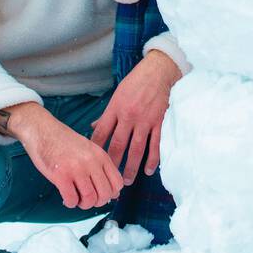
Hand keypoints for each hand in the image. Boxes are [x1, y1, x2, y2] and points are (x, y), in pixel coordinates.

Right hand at [10, 104, 124, 209]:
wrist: (43, 130)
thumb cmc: (64, 142)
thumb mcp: (89, 150)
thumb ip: (101, 169)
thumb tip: (114, 194)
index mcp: (101, 155)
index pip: (117, 183)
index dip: (110, 194)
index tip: (100, 194)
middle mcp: (91, 162)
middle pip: (105, 194)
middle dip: (96, 202)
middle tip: (87, 199)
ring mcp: (76, 168)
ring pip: (90, 199)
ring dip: (83, 204)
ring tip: (76, 198)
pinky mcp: (61, 175)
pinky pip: (72, 200)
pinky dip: (70, 203)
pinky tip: (66, 197)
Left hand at [89, 50, 180, 183]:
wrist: (158, 72)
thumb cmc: (135, 82)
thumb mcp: (116, 95)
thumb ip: (106, 114)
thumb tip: (93, 127)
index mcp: (115, 108)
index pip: (101, 132)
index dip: (96, 148)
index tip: (92, 162)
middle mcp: (129, 116)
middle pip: (118, 144)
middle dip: (113, 163)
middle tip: (109, 179)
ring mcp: (145, 120)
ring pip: (136, 149)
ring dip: (131, 166)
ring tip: (127, 181)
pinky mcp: (159, 122)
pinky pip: (155, 144)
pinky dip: (153, 159)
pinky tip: (149, 170)